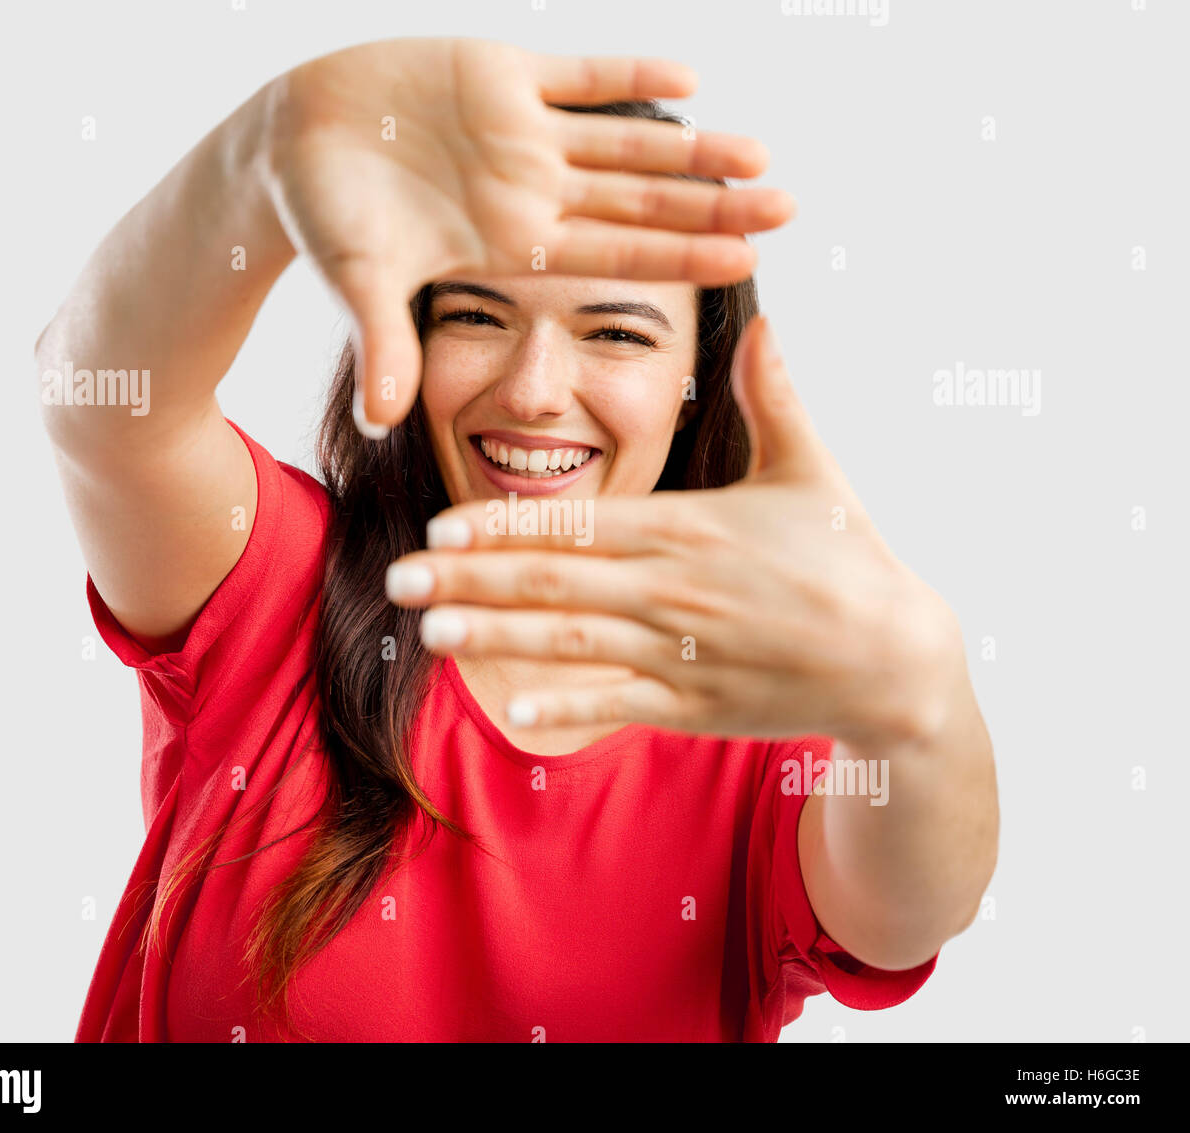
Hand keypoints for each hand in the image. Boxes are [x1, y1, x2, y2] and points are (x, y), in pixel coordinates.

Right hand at [261, 38, 795, 433]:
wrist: (290, 143)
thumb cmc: (323, 218)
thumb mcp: (356, 280)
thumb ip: (382, 342)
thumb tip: (380, 422)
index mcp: (513, 244)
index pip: (614, 256)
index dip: (680, 257)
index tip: (745, 263)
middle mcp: (531, 191)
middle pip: (641, 202)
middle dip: (711, 205)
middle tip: (786, 208)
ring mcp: (522, 132)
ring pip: (626, 141)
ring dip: (691, 146)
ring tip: (760, 152)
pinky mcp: (500, 72)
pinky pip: (579, 74)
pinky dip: (629, 75)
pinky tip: (690, 81)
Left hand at [385, 316, 965, 751]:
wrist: (896, 657)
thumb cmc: (846, 558)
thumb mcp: (811, 468)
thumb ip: (775, 396)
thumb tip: (764, 321)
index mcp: (691, 527)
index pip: (577, 524)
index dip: (503, 529)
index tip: (440, 530)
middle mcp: (676, 587)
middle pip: (553, 581)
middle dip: (469, 581)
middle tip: (396, 580)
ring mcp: (685, 649)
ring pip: (572, 641)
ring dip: (496, 637)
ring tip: (430, 632)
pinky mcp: (699, 702)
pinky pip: (620, 703)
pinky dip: (567, 704)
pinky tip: (512, 705)